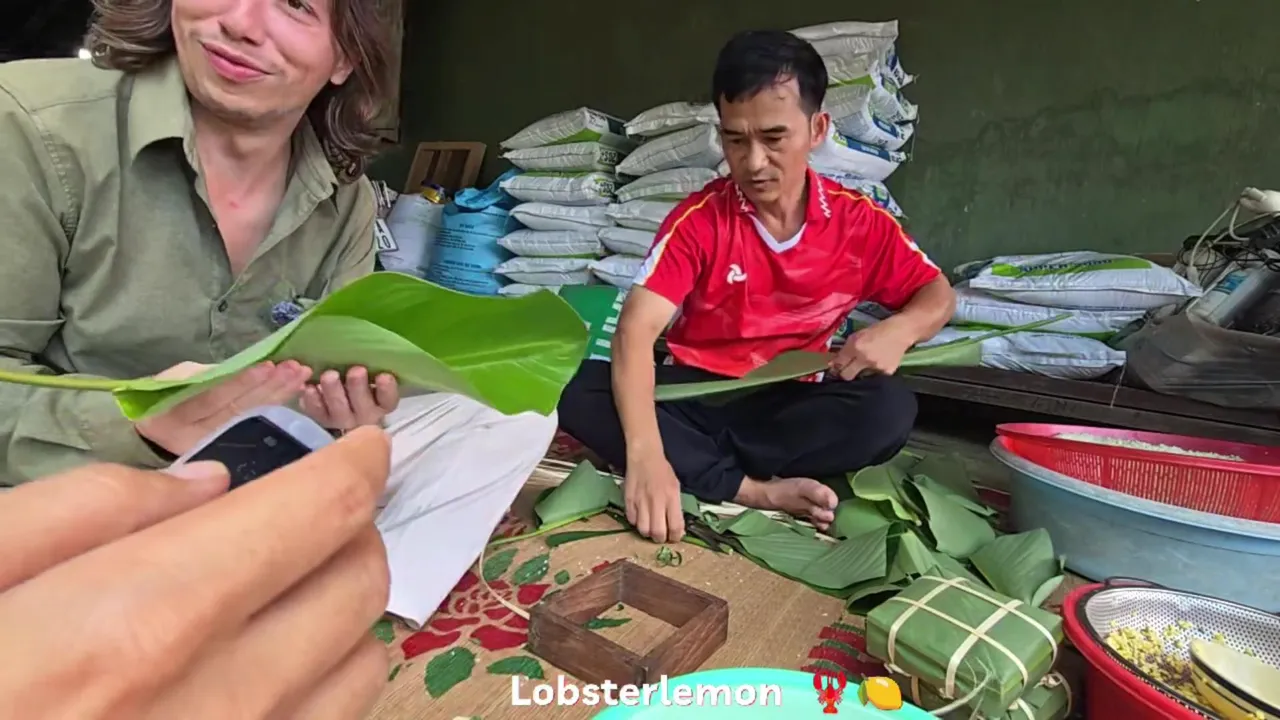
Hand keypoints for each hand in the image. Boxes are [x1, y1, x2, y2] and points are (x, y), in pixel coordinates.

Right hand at [0, 426, 392, 719]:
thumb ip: (83, 513)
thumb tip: (207, 489)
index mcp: (137, 624)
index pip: (314, 515)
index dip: (355, 464)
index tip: (364, 444)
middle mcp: (213, 707)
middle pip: (356, 587)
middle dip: (350, 530)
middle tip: (310, 511)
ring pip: (360, 670)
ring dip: (342, 614)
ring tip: (286, 592)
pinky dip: (321, 690)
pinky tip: (265, 674)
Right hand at [138, 360, 312, 454]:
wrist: (160, 425)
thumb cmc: (164, 396)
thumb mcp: (175, 380)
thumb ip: (203, 376)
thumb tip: (238, 369)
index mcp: (171, 421)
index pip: (211, 398)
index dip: (240, 382)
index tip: (268, 365)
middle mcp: (194, 440)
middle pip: (239, 411)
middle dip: (270, 387)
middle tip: (295, 368)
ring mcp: (216, 449)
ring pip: (252, 419)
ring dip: (280, 395)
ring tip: (300, 375)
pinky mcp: (233, 451)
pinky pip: (258, 426)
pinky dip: (278, 406)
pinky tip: (295, 392)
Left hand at [300, 366, 398, 430]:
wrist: (335, 394)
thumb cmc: (358, 378)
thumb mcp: (370, 371)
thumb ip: (372, 364)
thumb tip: (371, 344)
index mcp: (381, 403)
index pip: (389, 399)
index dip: (387, 389)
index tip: (384, 376)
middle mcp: (364, 416)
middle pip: (363, 406)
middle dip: (358, 387)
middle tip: (355, 371)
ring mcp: (342, 420)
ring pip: (339, 410)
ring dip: (334, 392)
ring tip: (329, 375)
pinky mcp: (321, 419)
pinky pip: (316, 412)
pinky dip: (312, 400)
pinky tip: (308, 386)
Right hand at [624, 456, 684, 542]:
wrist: (644, 457)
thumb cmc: (663, 471)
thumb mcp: (676, 487)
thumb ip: (676, 508)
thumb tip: (676, 528)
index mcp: (671, 497)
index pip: (675, 526)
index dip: (675, 537)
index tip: (674, 537)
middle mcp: (656, 501)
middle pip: (657, 533)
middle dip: (660, 538)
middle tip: (661, 535)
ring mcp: (640, 501)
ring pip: (643, 530)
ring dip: (648, 532)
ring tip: (650, 527)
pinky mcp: (628, 501)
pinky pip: (632, 521)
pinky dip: (636, 522)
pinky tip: (640, 516)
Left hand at [829, 318, 916, 379]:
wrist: (901, 332)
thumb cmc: (877, 331)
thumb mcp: (856, 336)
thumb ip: (844, 350)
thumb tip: (833, 364)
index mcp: (856, 346)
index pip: (839, 364)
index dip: (834, 368)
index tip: (834, 370)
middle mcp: (865, 358)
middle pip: (846, 376)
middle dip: (844, 375)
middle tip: (846, 372)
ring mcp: (877, 367)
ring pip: (860, 379)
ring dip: (859, 375)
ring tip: (863, 368)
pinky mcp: (887, 373)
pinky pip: (873, 379)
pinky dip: (872, 375)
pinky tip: (875, 368)